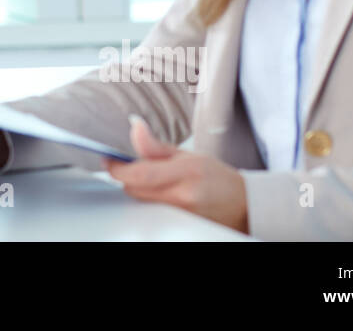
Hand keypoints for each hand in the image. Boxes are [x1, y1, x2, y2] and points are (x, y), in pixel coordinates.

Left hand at [102, 115, 249, 233]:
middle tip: (129, 166)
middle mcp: (183, 196)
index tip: (108, 160)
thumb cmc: (217, 176)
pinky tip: (158, 194)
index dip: (118, 168)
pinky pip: (151, 211)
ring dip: (137, 189)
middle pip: (134, 189)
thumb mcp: (188, 154)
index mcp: (186, 171)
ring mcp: (181, 214)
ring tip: (149, 180)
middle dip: (126, 177)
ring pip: (140, 201)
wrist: (244, 206)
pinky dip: (147, 201)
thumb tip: (134, 126)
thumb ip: (155, 145)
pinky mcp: (178, 226)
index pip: (140, 173)